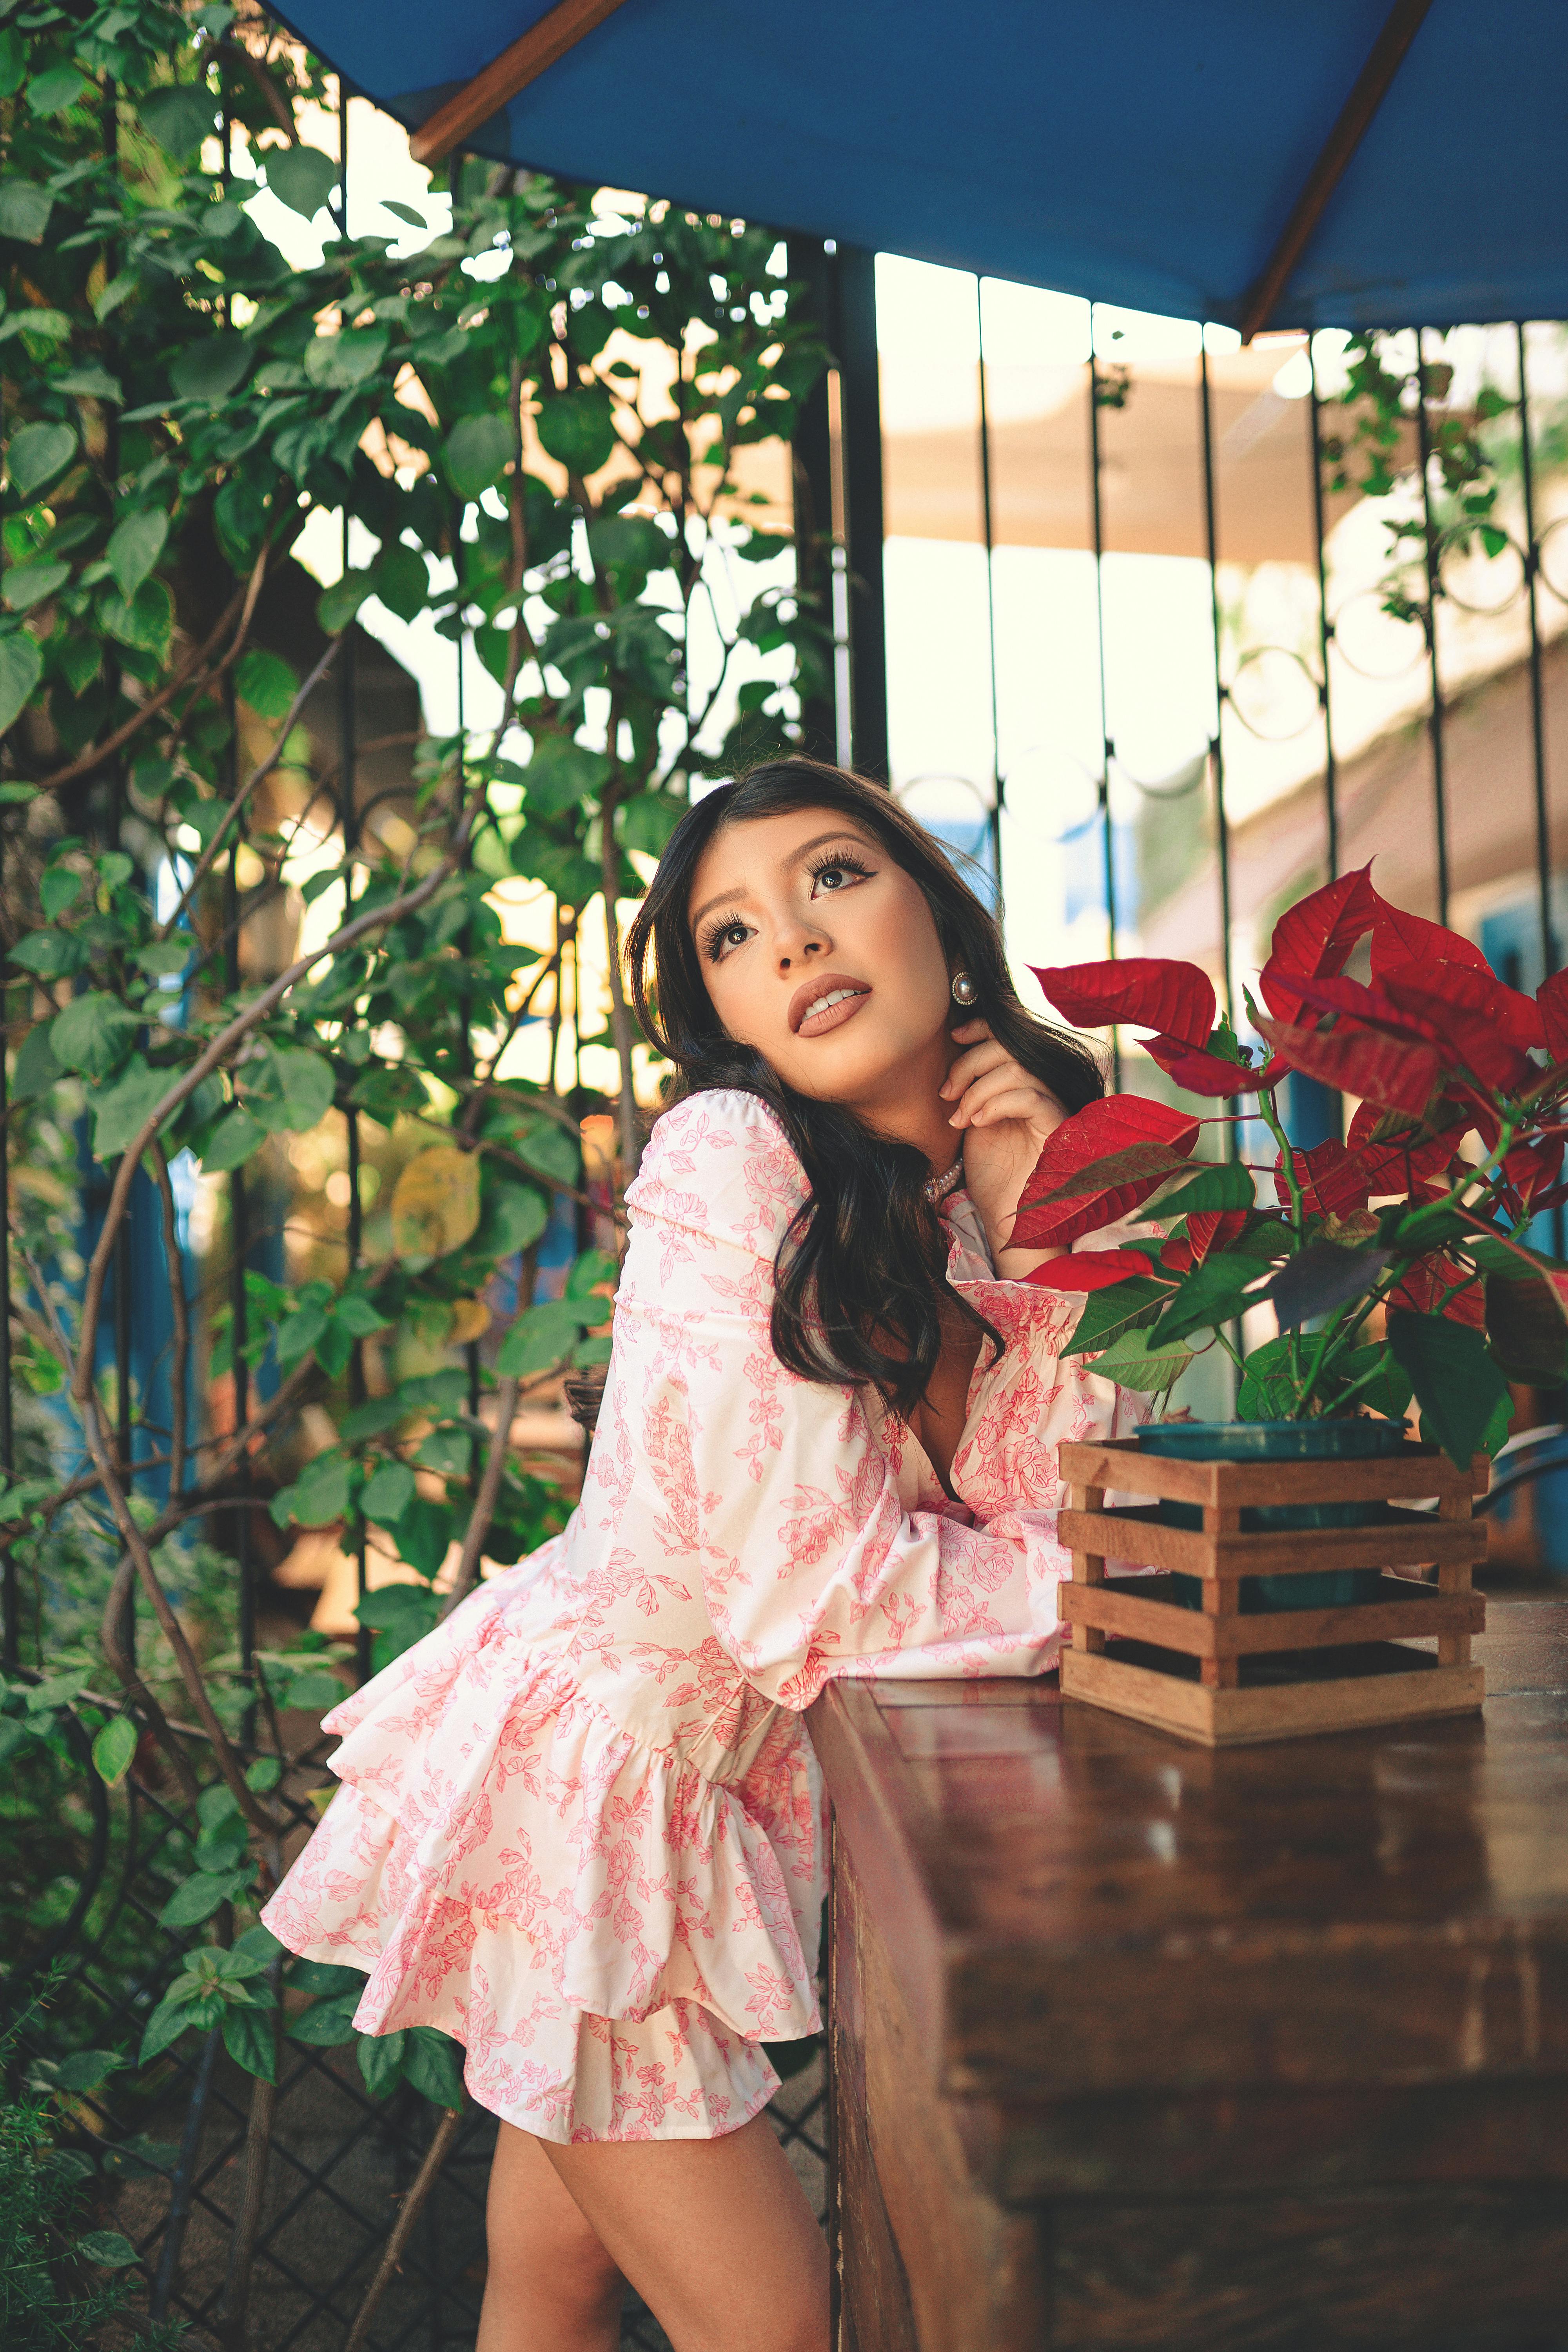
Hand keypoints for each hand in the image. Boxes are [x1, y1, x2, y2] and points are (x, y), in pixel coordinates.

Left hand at [939, 1020, 1065, 1260]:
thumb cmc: (993, 1178)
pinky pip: (1030, 1097)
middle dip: (970, 1063)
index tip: (953, 1038)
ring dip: (978, 1088)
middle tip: (947, 1093)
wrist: (1010, 1221)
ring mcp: (1054, 1108)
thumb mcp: (974, 1123)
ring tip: (961, 1117)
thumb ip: (972, 1089)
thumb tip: (952, 1054)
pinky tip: (978, 1122)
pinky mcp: (1057, 1129)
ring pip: (1019, 1069)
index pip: (1009, 1038)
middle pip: (1010, 1048)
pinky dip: (997, 1103)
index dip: (982, 1029)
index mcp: (1023, 1086)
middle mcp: (1044, 1092)